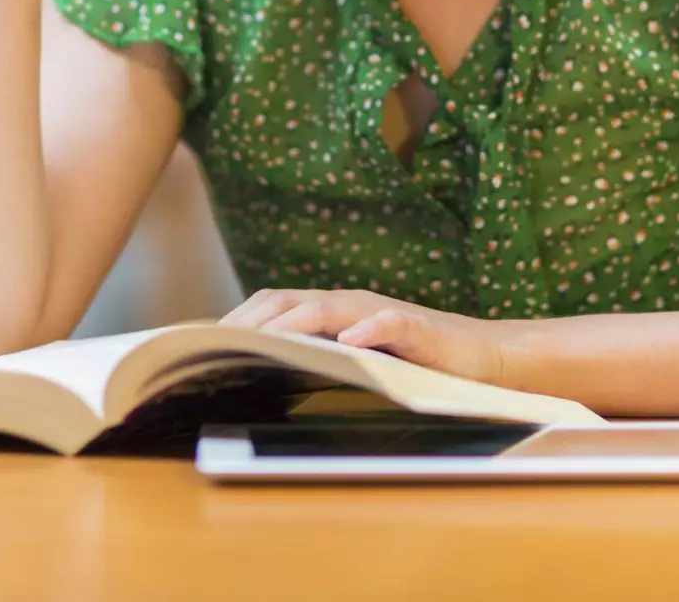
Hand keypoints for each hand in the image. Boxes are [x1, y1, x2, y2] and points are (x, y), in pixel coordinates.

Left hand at [222, 288, 513, 385]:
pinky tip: (349, 344)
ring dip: (294, 323)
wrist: (480, 358)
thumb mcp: (356, 363)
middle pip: (286, 301)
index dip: (235, 320)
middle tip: (215, 346)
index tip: (198, 343)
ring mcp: (382, 314)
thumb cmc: (414, 364)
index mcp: (331, 312)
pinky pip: (389, 324)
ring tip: (262, 342)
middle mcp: (350, 306)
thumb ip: (316, 361)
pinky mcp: (417, 329)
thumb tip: (257, 377)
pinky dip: (368, 331)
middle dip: (249, 321)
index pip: (271, 306)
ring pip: (328, 308)